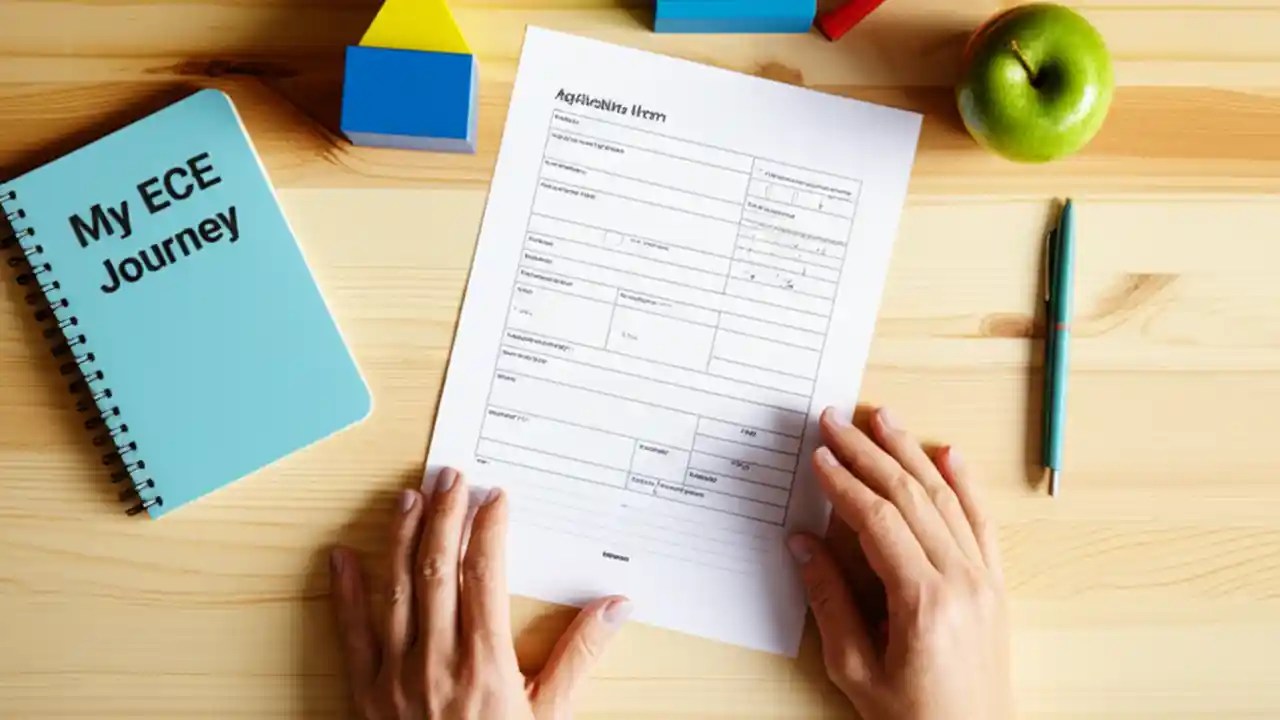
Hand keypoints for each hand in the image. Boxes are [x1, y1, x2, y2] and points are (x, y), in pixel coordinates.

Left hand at [329, 468, 631, 719]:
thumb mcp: (551, 716)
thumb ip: (580, 656)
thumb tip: (616, 606)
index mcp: (485, 663)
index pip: (484, 574)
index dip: (489, 529)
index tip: (496, 499)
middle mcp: (435, 660)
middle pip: (436, 568)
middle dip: (443, 515)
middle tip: (452, 477)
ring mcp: (393, 674)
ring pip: (393, 588)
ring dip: (400, 537)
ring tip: (408, 497)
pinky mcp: (363, 692)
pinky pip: (350, 632)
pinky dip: (344, 591)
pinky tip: (341, 556)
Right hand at [789, 407, 1012, 719]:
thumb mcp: (855, 668)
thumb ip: (829, 600)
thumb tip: (803, 545)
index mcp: (924, 601)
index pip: (877, 520)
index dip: (843, 483)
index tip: (818, 455)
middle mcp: (961, 581)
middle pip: (910, 497)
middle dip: (869, 453)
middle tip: (837, 420)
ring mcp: (984, 581)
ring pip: (945, 499)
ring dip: (911, 453)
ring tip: (884, 418)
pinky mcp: (996, 587)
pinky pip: (981, 522)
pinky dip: (965, 484)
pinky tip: (950, 454)